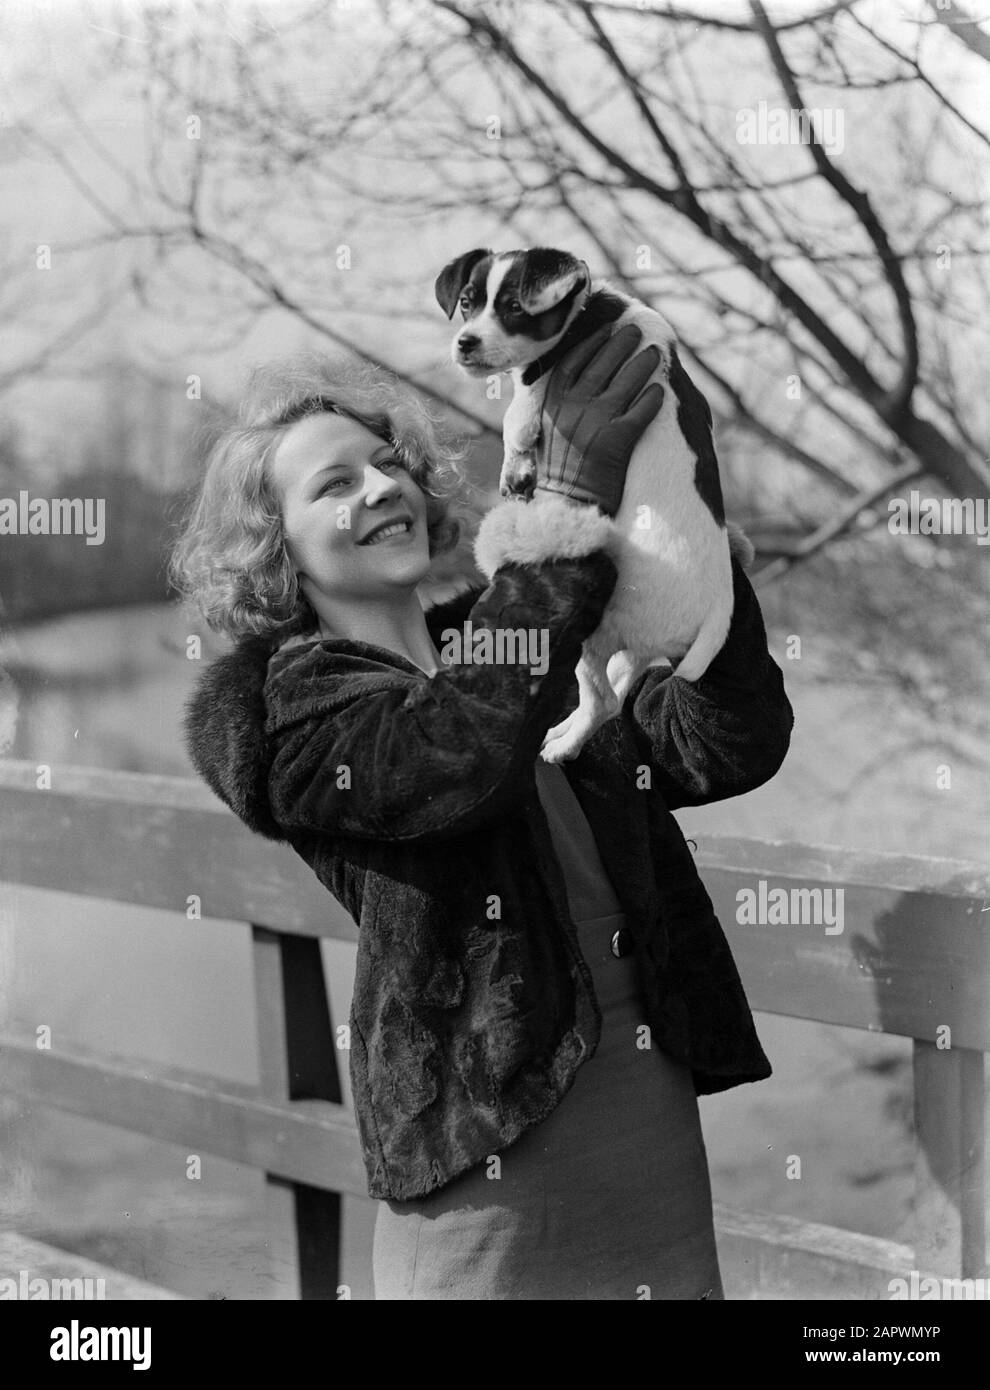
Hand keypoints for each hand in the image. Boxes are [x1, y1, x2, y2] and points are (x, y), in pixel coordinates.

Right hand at [534, 323, 664, 516]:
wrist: (565, 506)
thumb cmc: (557, 471)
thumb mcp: (548, 432)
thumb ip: (559, 405)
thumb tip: (578, 381)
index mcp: (552, 404)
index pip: (573, 360)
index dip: (592, 342)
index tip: (606, 329)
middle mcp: (573, 408)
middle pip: (602, 364)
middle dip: (621, 343)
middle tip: (635, 330)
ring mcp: (595, 423)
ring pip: (625, 382)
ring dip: (642, 364)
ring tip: (653, 353)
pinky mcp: (616, 441)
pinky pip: (640, 411)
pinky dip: (652, 399)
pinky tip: (660, 390)